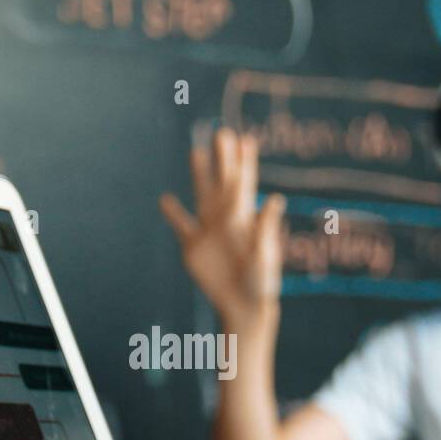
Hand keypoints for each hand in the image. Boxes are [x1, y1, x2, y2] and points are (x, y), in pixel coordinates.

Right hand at [159, 128, 286, 326]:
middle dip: (223, 158)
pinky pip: (180, 225)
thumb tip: (275, 199)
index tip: (245, 139)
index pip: (243, 184)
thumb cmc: (261, 282)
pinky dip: (172, 213)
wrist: (243, 306)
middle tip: (222, 132)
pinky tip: (165, 200)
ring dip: (200, 175)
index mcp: (245, 219)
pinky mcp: (193, 247)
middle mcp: (226, 219)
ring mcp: (208, 231)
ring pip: (202, 195)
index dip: (244, 162)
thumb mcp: (265, 255)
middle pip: (223, 182)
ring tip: (196, 152)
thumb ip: (265, 227)